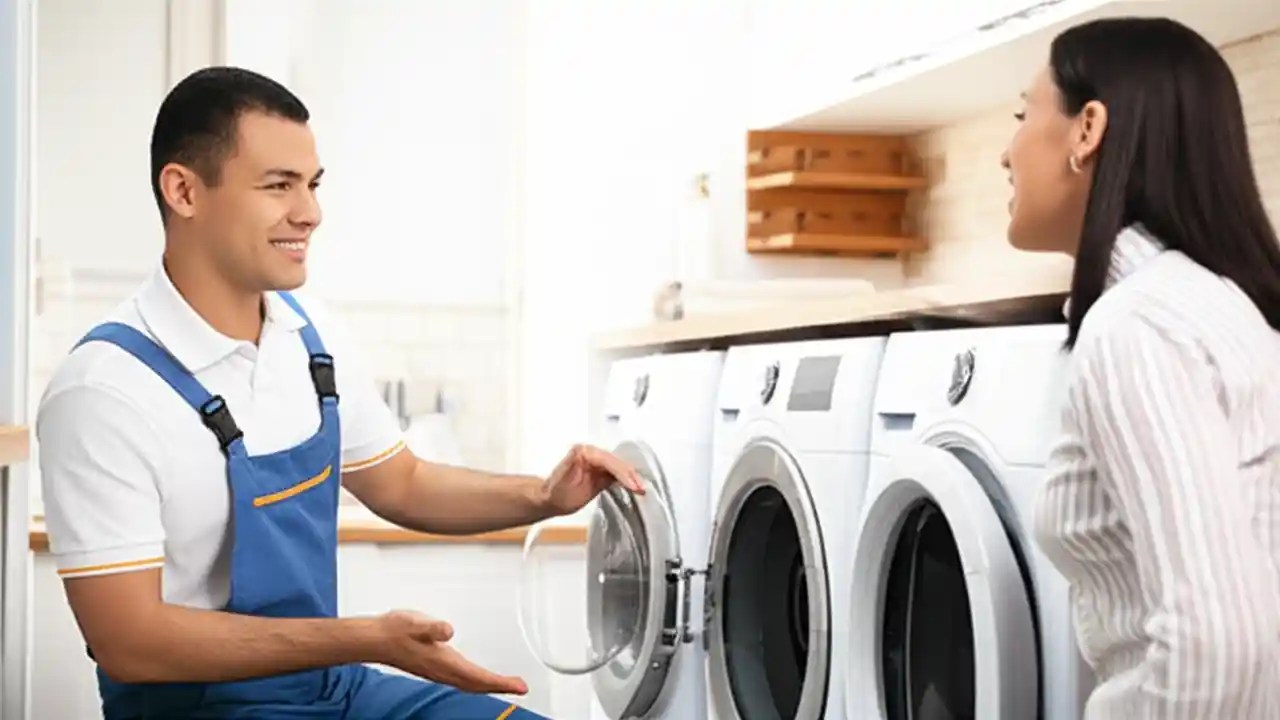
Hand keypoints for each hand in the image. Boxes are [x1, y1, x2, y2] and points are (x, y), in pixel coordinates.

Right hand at [374, 610, 527, 694]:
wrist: (376, 640)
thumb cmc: (396, 630)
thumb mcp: (416, 622)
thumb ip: (432, 626)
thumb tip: (448, 630)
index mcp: (444, 662)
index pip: (478, 677)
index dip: (500, 683)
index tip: (519, 686)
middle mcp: (443, 671)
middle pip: (477, 685)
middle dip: (499, 687)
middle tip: (520, 687)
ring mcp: (438, 672)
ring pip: (469, 684)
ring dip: (488, 685)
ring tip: (505, 684)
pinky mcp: (434, 668)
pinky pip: (461, 680)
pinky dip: (476, 680)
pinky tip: (477, 676)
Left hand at [542, 444, 644, 516]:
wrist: (550, 500)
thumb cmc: (554, 491)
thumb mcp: (562, 479)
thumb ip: (573, 467)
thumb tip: (583, 455)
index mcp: (583, 452)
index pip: (608, 460)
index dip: (622, 472)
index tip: (631, 483)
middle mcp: (592, 454)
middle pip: (617, 462)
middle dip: (630, 475)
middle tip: (641, 488)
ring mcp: (598, 464)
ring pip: (620, 468)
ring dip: (631, 478)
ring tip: (641, 489)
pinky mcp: (602, 474)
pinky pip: (618, 475)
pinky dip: (627, 481)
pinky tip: (635, 488)